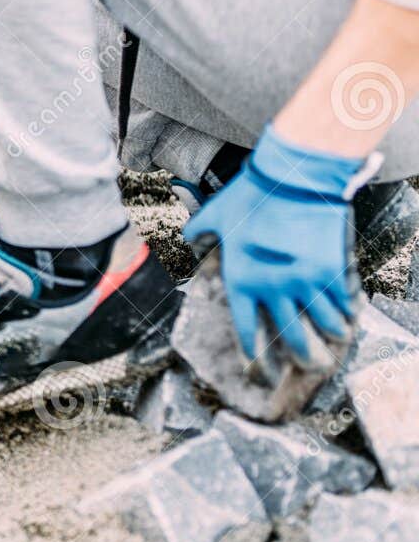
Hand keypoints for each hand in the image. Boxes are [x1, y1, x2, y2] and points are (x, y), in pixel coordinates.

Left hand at [182, 126, 373, 364]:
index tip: (256, 364)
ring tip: (335, 343)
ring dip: (330, 334)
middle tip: (308, 366)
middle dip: (300, 353)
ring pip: (322, 322)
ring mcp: (306, 282)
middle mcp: (273, 288)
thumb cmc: (252, 194)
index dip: (252, 348)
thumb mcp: (215, 215)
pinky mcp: (333, 270)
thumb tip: (189, 240)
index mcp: (242, 279)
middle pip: (289, 334)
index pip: (245, 325)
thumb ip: (199, 233)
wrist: (295, 175)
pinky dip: (348, 310)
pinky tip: (351, 315)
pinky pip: (343, 300)